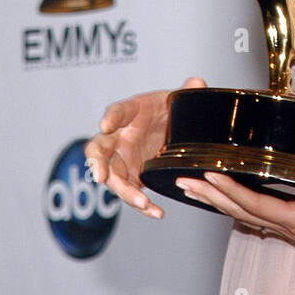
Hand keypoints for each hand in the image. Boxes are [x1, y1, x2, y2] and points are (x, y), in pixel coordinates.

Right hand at [84, 76, 206, 219]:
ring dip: (123, 191)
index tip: (106, 125)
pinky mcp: (130, 176)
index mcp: (131, 112)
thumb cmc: (167, 110)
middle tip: (100, 176)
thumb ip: (188, 93)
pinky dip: (141, 204)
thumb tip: (197, 83)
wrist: (169, 126)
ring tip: (141, 203)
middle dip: (97, 163)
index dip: (110, 117)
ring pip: (112, 177)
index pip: (118, 111)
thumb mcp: (179, 99)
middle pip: (99, 150)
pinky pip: (130, 192)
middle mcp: (119, 136)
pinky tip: (155, 212)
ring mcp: (121, 158)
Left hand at [174, 169, 294, 283]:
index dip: (232, 192)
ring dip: (219, 202)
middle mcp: (292, 228)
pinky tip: (229, 199)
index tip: (209, 177)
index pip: (258, 206)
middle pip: (241, 212)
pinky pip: (259, 216)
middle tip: (183, 182)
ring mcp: (292, 230)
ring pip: (246, 215)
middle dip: (211, 197)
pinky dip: (238, 205)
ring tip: (195, 188)